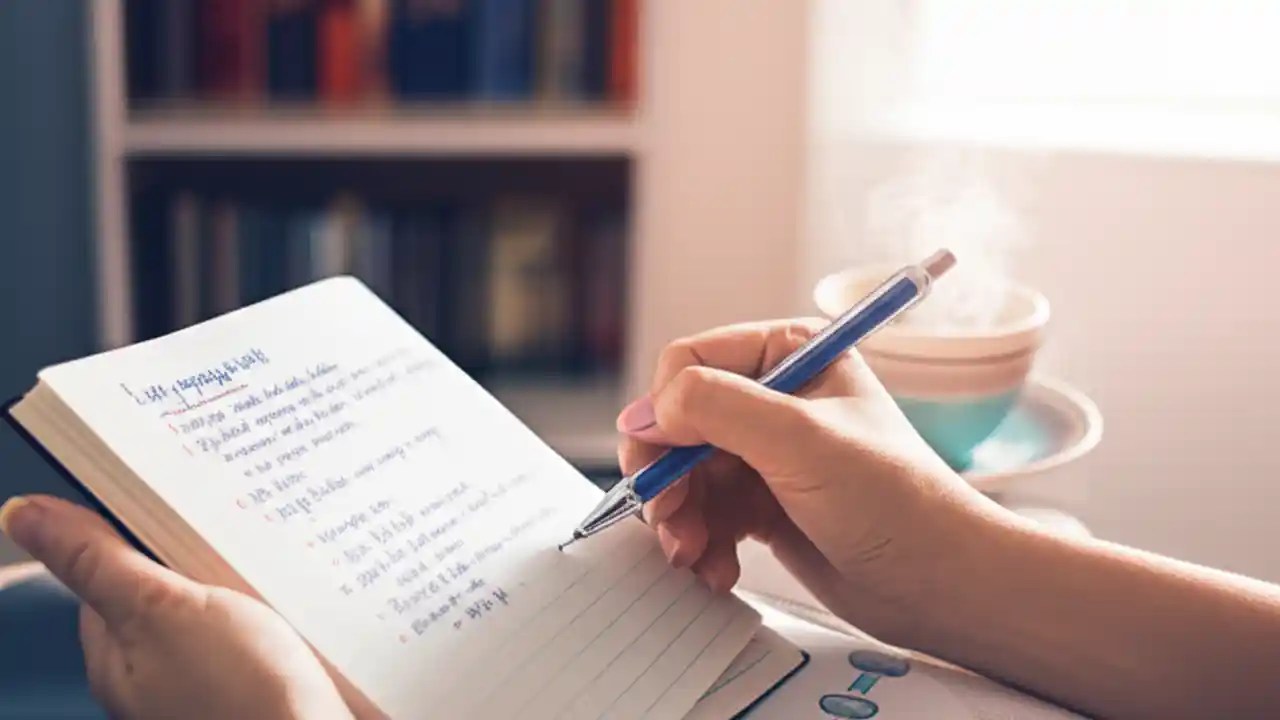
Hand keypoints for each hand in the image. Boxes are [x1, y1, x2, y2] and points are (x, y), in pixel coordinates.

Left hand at [0, 495, 356, 719]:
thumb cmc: (241, 703)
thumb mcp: (163, 611)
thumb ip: (99, 561)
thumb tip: (25, 515)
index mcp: (118, 654)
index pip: (107, 568)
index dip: (136, 523)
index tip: (166, 489)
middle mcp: (158, 673)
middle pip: (168, 585)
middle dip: (201, 549)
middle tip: (233, 520)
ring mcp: (211, 682)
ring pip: (222, 606)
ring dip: (247, 577)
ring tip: (274, 558)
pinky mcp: (261, 684)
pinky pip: (265, 631)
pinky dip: (280, 609)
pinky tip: (300, 600)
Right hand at [616, 319, 1011, 643]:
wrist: (940, 586)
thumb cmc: (897, 502)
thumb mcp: (802, 440)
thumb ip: (719, 408)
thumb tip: (648, 410)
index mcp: (791, 354)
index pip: (692, 362)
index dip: (666, 410)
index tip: (660, 460)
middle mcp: (775, 397)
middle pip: (678, 423)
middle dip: (666, 475)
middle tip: (665, 515)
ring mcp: (768, 453)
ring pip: (684, 474)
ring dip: (678, 517)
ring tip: (692, 554)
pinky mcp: (765, 504)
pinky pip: (704, 513)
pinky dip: (699, 542)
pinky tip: (717, 568)